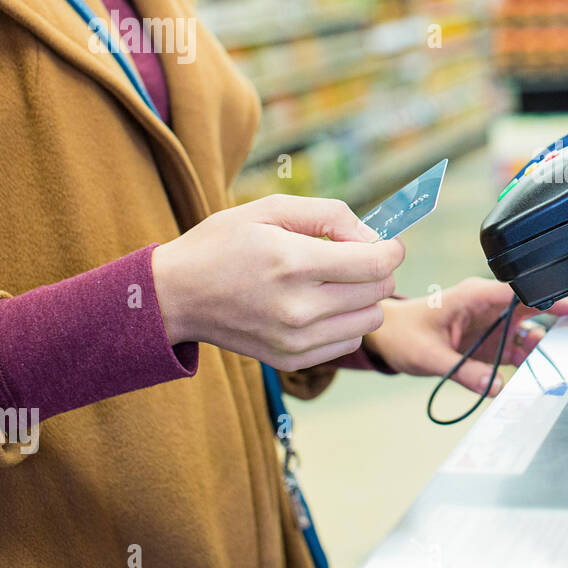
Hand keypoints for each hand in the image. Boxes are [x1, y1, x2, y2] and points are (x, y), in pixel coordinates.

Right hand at [152, 195, 404, 370]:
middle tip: (356, 258)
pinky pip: (349, 342)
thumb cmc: (223, 244)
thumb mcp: (270, 208)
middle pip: (379, 291)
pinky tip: (322, 306)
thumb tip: (374, 238)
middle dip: (379, 269)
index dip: (392, 249)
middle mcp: (298, 307)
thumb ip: (331, 215)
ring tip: (336, 282)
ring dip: (365, 298)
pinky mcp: (292, 359)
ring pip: (371, 319)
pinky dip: (347, 322)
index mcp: (293, 263)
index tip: (387, 243)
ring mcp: (295, 339)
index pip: (377, 263)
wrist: (174, 296)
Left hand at [365, 277, 567, 392]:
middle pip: (538, 306)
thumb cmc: (404, 333)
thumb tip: (495, 388)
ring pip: (532, 328)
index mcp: (478, 295)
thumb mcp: (430, 356)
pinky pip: (518, 347)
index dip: (557, 299)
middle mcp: (490, 305)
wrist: (388, 337)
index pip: (526, 292)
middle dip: (567, 315)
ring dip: (550, 342)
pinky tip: (541, 371)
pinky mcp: (490, 339)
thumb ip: (465, 373)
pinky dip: (531, 358)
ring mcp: (492, 322)